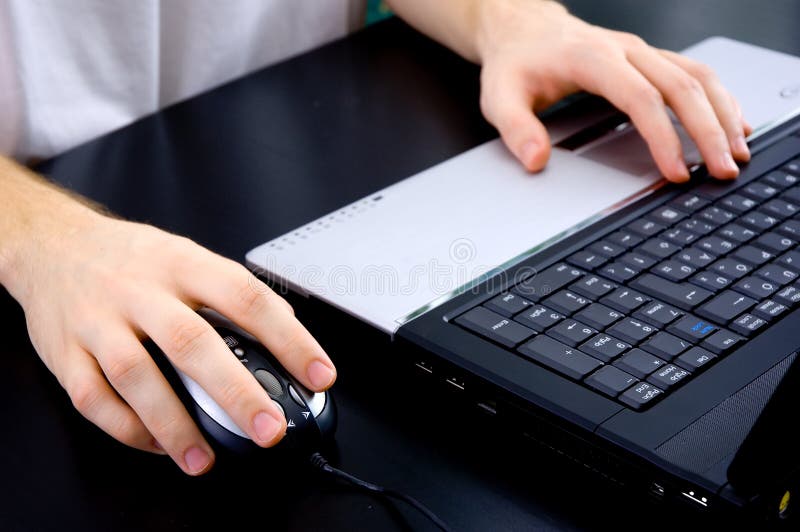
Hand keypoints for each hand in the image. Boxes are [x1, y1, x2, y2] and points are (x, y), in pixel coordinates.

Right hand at [5, 199, 335, 474]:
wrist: (53, 245)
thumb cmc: (131, 258)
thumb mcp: (185, 256)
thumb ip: (230, 293)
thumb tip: (286, 334)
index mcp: (182, 263)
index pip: (246, 297)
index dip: (288, 338)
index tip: (319, 373)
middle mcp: (140, 290)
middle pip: (192, 342)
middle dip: (235, 392)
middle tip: (268, 428)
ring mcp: (99, 322)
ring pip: (136, 376)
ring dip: (175, 425)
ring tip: (205, 458)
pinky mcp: (65, 353)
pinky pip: (93, 399)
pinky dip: (128, 429)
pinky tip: (158, 444)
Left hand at [474, 0, 751, 180]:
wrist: (524, 29)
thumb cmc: (515, 63)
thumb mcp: (499, 97)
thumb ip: (515, 129)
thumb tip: (536, 161)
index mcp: (592, 58)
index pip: (640, 98)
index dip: (663, 137)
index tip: (676, 171)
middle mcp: (625, 50)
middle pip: (682, 86)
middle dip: (708, 131)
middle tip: (723, 169)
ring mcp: (641, 52)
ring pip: (698, 76)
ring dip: (723, 113)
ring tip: (738, 151)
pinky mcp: (649, 58)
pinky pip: (695, 73)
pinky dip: (719, 98)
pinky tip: (732, 122)